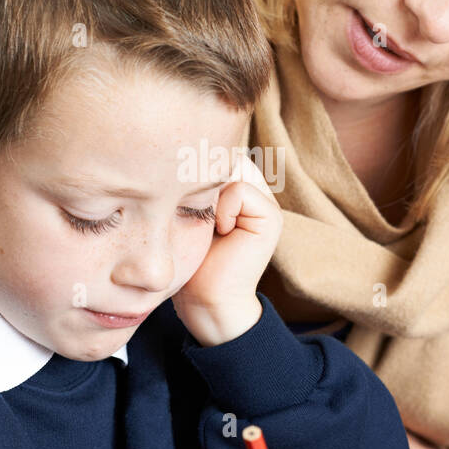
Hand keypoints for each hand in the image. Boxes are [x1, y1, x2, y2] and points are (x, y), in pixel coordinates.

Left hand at [171, 153, 282, 346]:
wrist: (204, 302)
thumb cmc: (187, 260)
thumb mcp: (183, 212)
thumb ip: (192, 180)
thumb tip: (177, 146)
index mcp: (234, 186)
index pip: (212, 150)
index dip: (191, 164)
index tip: (178, 194)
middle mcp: (253, 189)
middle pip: (221, 155)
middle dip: (199, 175)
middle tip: (191, 209)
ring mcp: (265, 202)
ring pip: (229, 169)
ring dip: (208, 194)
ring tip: (206, 223)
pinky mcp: (270, 217)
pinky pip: (239, 190)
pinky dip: (221, 209)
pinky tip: (219, 231)